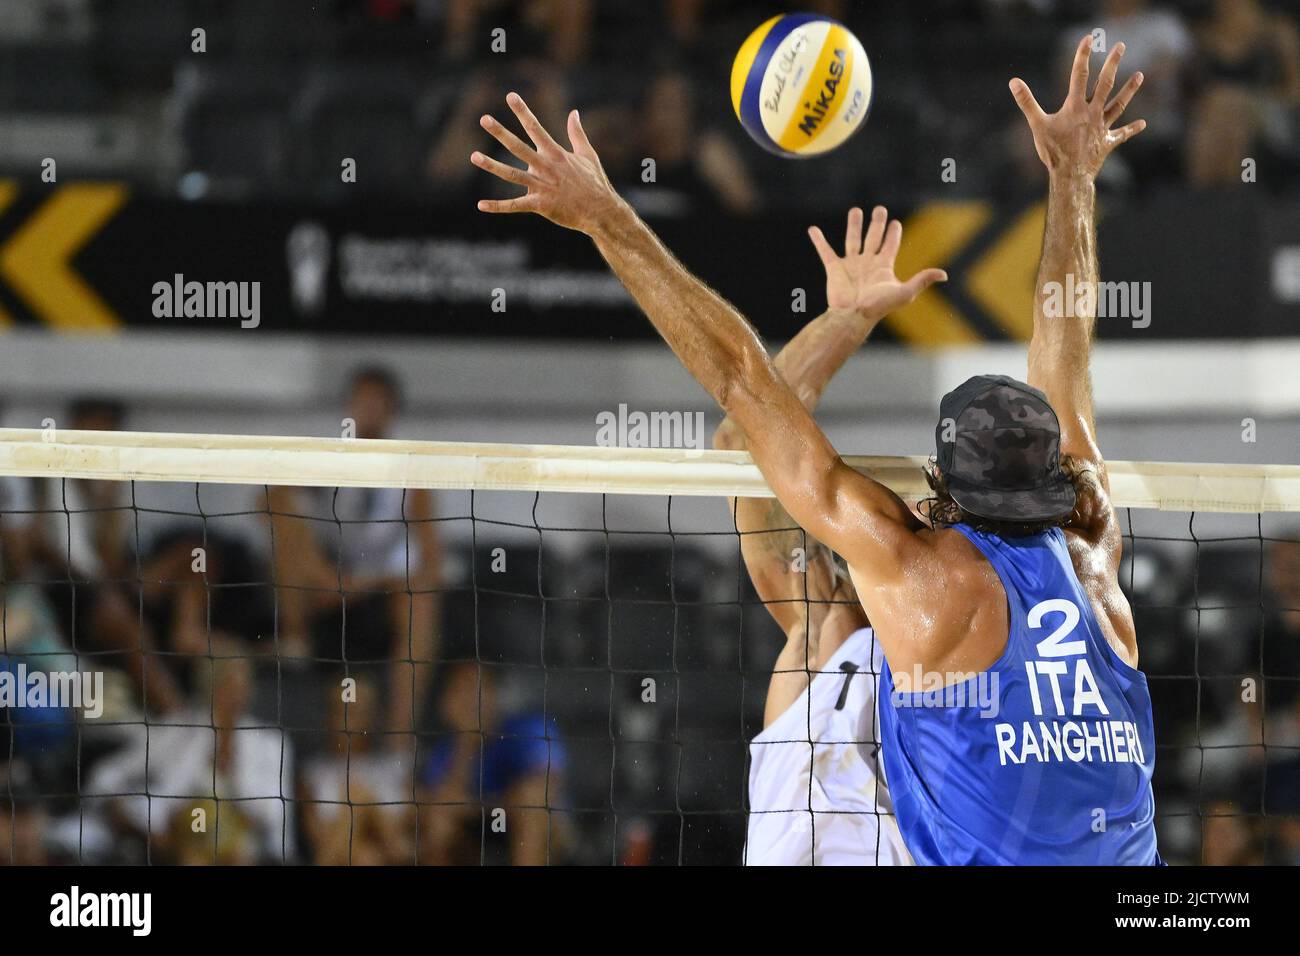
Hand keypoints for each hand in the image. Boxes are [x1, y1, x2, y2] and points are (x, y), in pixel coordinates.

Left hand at [472, 92, 623, 233]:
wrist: (602, 211)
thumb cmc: (595, 183)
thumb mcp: (588, 154)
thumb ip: (577, 133)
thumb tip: (574, 113)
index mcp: (556, 153)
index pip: (536, 127)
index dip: (522, 111)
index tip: (510, 96)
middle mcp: (546, 167)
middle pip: (518, 147)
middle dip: (501, 132)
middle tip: (484, 119)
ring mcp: (542, 186)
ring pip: (512, 175)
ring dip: (492, 165)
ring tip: (474, 156)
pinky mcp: (541, 205)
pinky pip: (515, 206)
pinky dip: (498, 206)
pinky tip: (481, 205)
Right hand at [807, 206, 946, 321]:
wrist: (853, 316)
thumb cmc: (879, 307)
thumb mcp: (905, 292)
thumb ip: (922, 280)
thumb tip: (944, 275)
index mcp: (883, 267)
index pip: (890, 245)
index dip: (893, 234)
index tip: (895, 223)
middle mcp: (867, 263)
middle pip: (873, 238)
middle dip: (876, 224)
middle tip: (880, 209)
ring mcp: (850, 265)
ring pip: (852, 240)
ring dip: (854, 226)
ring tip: (855, 211)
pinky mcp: (834, 269)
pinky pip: (825, 251)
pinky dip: (819, 240)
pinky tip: (813, 230)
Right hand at [1010, 35, 1145, 179]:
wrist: (1070, 176)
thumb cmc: (1053, 151)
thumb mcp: (1036, 125)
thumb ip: (1026, 102)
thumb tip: (1013, 82)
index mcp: (1075, 107)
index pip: (1079, 75)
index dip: (1082, 56)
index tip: (1088, 39)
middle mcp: (1092, 113)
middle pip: (1105, 83)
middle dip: (1113, 63)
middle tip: (1121, 46)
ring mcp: (1101, 128)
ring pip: (1118, 105)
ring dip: (1129, 90)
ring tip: (1140, 75)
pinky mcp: (1107, 143)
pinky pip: (1121, 134)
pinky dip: (1131, 129)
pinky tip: (1143, 123)